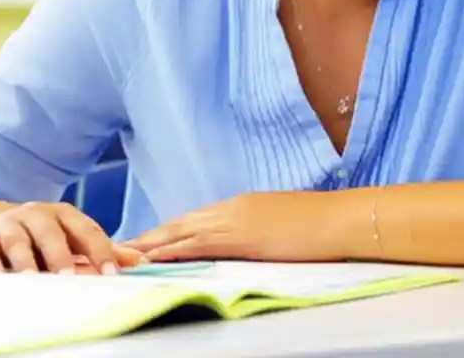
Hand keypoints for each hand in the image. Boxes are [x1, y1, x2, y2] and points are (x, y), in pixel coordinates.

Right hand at [0, 202, 145, 274]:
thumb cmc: (44, 236)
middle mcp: (36, 215)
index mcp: (63, 214)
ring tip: (31, 277)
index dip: (100, 250)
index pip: (86, 230)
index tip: (112, 273)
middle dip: (59, 254)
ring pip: (17, 240)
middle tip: (68, 276)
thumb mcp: (73, 238)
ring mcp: (9, 225)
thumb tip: (141, 261)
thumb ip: (104, 250)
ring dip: (24, 259)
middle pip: (49, 231)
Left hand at [122, 191, 347, 262]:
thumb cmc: (321, 224)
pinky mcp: (238, 237)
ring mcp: (233, 221)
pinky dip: (171, 251)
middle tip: (123, 245)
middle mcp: (230, 209)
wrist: (340, 219)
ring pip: (180, 232)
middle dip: (151, 236)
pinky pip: (196, 244)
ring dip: (151, 243)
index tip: (148, 239)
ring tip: (126, 252)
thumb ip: (259, 230)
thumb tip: (249, 240)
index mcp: (240, 206)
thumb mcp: (281, 225)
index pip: (196, 220)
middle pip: (181, 223)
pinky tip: (153, 257)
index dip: (169, 230)